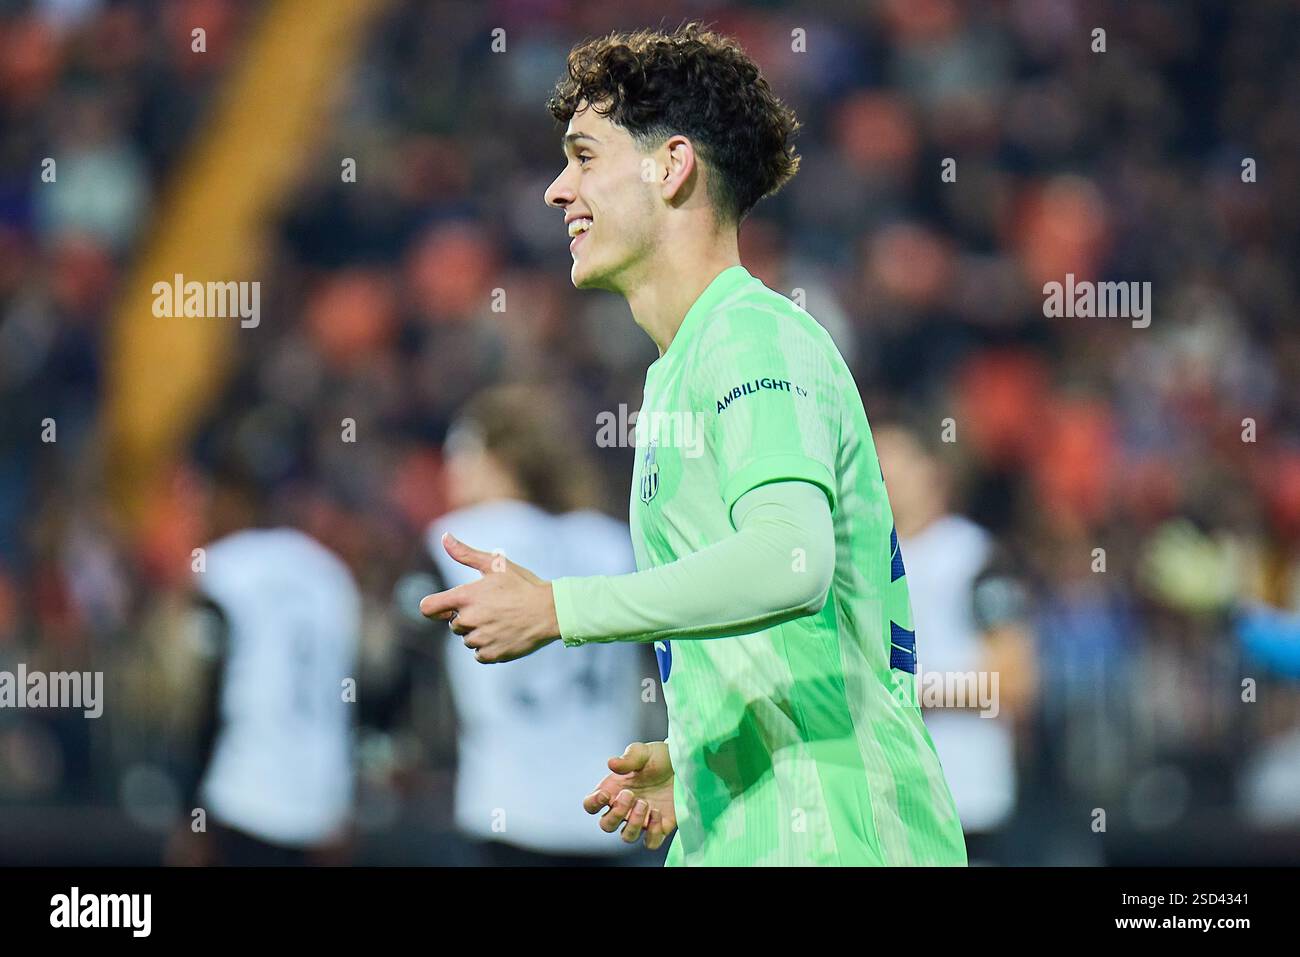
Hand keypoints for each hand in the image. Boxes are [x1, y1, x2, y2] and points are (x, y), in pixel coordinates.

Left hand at [419, 533, 559, 662]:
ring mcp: (480, 639)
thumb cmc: (523, 584)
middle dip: (466, 618)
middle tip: (491, 608)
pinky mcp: (492, 655)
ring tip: (501, 620)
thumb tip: (444, 536)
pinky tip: (505, 634)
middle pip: (453, 624)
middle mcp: (469, 620)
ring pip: (467, 640)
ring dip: (478, 633)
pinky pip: (479, 654)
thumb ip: (465, 553)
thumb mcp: (495, 564)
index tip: (447, 606)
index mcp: (465, 597)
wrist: (551, 611)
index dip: (435, 607)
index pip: (428, 608)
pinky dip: (489, 647)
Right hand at [584, 741, 676, 849]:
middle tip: (630, 794)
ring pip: (627, 837)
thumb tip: (611, 763)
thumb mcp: (643, 752)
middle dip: (615, 813)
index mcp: (613, 790)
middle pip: (606, 825)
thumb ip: (627, 758)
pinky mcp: (661, 826)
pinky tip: (658, 813)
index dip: (593, 804)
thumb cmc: (658, 757)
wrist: (683, 763)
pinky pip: (651, 843)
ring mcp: (642, 819)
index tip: (606, 794)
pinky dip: (653, 833)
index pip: (591, 806)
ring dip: (633, 823)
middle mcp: (625, 808)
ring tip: (645, 803)